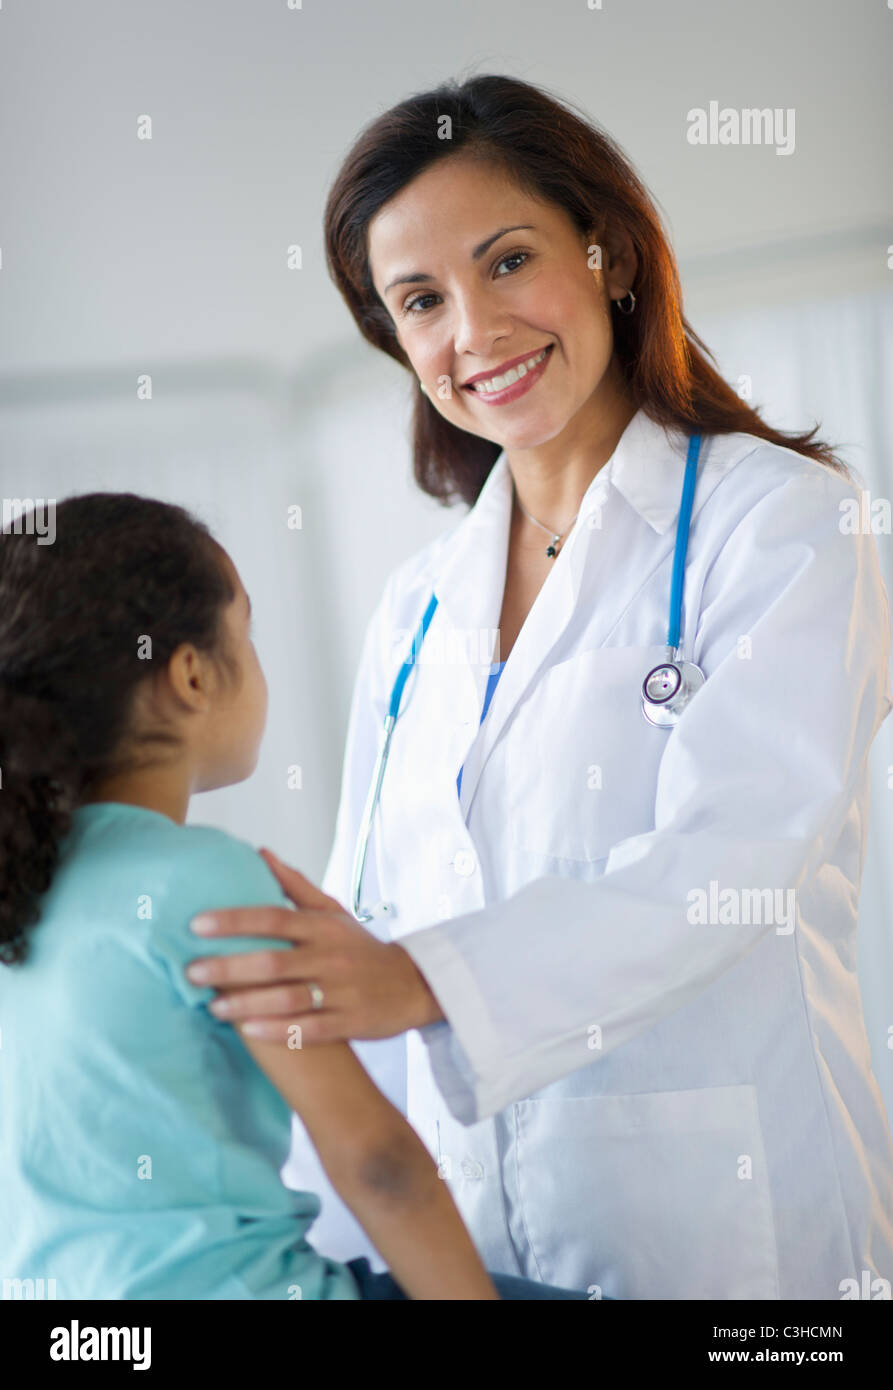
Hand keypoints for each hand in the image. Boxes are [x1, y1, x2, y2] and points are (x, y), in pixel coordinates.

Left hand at [186, 848, 444, 1043]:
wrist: (413, 985)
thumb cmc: (362, 948)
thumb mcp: (334, 912)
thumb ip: (295, 885)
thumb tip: (260, 853)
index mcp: (323, 926)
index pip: (274, 917)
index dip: (234, 920)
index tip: (196, 924)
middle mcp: (331, 956)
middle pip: (274, 961)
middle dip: (229, 967)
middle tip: (191, 971)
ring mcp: (341, 991)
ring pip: (287, 998)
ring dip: (246, 1003)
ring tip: (212, 1007)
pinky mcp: (349, 1023)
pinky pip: (309, 1029)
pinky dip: (277, 1030)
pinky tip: (248, 1031)